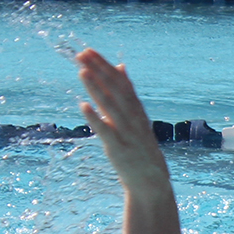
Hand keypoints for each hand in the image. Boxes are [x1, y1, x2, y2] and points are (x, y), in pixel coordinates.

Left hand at [76, 49, 171, 193]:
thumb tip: (120, 67)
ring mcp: (127, 134)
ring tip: (82, 71)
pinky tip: (83, 105)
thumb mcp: (136, 118)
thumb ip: (127, 93)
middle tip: (82, 54)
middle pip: (115, 90)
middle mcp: (133, 119)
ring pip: (111, 107)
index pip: (120, 82)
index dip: (104, 66)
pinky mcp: (119, 149)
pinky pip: (106, 132)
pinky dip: (96, 118)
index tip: (89, 51)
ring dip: (96, 88)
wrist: (151, 182)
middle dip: (98, 71)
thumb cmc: (140, 148)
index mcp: (136, 110)